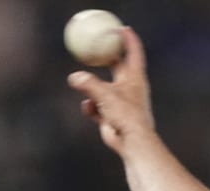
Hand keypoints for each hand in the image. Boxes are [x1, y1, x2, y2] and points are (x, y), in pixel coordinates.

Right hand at [67, 26, 153, 155]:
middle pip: (118, 67)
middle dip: (108, 58)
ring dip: (93, 88)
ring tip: (85, 88)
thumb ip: (89, 84)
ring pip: (103, 88)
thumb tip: (74, 78)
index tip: (122, 29)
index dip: (128, 40)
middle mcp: (130, 89)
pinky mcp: (113, 116)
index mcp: (135, 78)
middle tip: (96, 48)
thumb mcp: (105, 95)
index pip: (133, 53)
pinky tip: (89, 109)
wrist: (132, 143)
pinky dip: (91, 107)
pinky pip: (97, 107)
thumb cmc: (126, 116)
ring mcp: (122, 103)